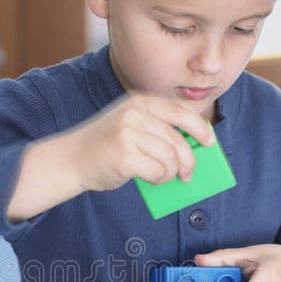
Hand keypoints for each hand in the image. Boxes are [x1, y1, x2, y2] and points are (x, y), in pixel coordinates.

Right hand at [68, 92, 214, 192]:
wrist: (71, 159)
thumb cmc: (105, 147)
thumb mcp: (130, 125)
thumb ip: (156, 129)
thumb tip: (193, 146)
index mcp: (140, 101)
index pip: (180, 111)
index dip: (199, 128)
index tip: (209, 142)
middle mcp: (135, 113)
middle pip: (179, 138)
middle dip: (189, 160)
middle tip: (188, 174)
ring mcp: (129, 133)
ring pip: (170, 157)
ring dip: (171, 173)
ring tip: (163, 177)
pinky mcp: (125, 155)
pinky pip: (158, 171)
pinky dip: (160, 179)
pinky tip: (152, 180)